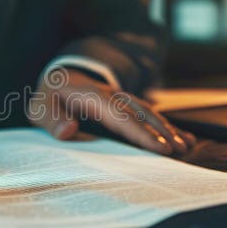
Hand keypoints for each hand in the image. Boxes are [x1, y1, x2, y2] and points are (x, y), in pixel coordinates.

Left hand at [29, 68, 194, 154]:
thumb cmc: (49, 98)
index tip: (159, 148)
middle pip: (140, 113)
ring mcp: (121, 98)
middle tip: (179, 151)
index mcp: (91, 96)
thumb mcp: (40, 108)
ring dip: (168, 129)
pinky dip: (166, 126)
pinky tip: (184, 138)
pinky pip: (149, 114)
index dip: (140, 132)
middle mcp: (111, 95)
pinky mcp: (127, 104)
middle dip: (161, 132)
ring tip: (186, 146)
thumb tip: (68, 130)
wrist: (59, 77)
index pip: (119, 116)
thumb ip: (51, 120)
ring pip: (149, 112)